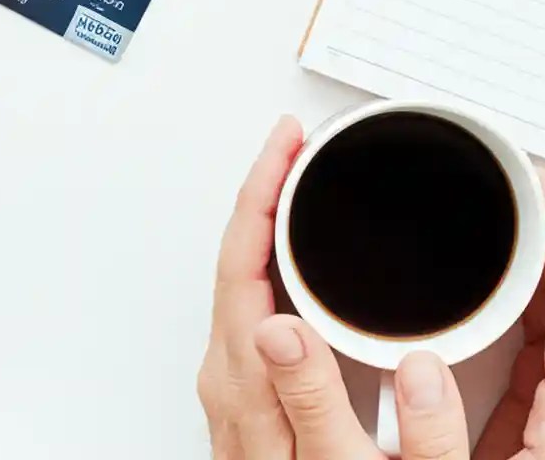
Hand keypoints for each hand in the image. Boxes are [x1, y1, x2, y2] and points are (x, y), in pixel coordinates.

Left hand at [198, 117, 475, 458]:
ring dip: (265, 220)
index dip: (261, 192)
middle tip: (294, 143)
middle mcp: (231, 372)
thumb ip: (313, 400)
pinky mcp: (251, 386)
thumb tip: (284, 326)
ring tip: (295, 177)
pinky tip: (296, 251)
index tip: (286, 144)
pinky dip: (274, 260)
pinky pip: (256, 300)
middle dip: (263, 189)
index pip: (242, 260)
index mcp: (246, 377)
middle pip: (236, 255)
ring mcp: (238, 379)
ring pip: (244, 275)